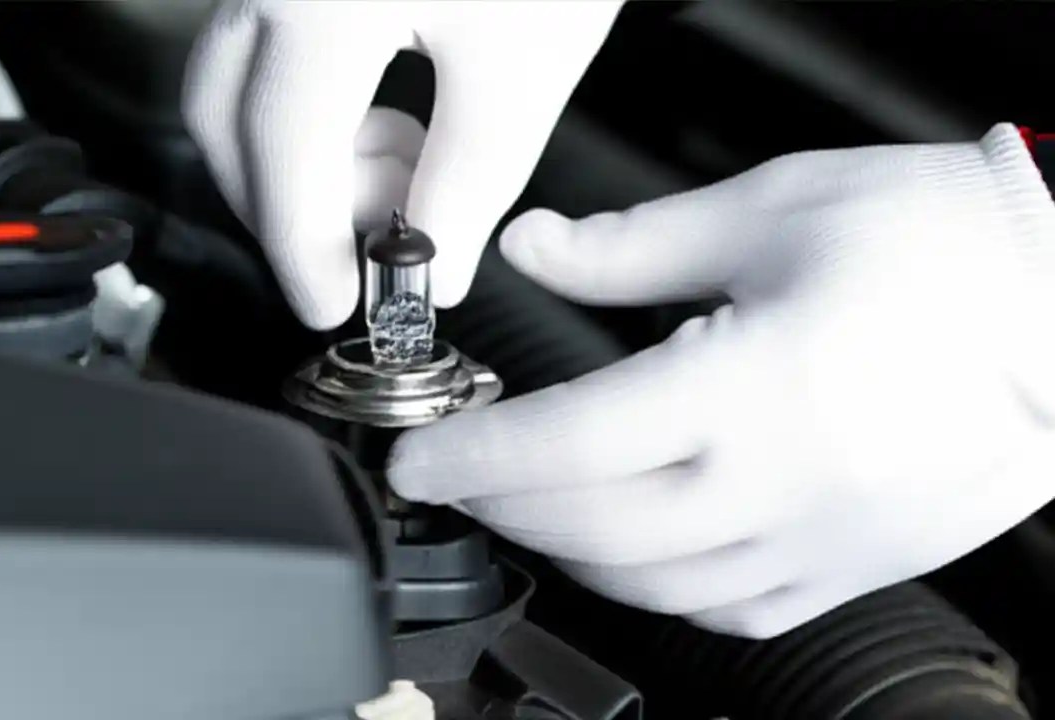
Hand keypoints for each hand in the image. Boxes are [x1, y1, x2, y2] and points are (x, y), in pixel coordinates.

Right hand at [182, 0, 622, 328]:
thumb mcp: (524, 63)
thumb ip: (469, 179)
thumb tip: (431, 263)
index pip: (279, 156)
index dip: (301, 248)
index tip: (334, 301)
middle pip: (227, 125)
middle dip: (289, 206)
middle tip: (374, 244)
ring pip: (237, 87)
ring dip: (298, 156)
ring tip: (401, 163)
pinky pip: (264, 47)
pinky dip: (308, 103)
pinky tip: (382, 111)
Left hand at [389, 123, 1054, 637]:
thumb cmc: (943, 246)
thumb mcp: (771, 211)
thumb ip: (632, 247)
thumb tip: (535, 249)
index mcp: (754, 384)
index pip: (568, 445)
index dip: (474, 456)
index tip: (419, 458)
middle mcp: (783, 483)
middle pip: (590, 526)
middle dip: (499, 502)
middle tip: (457, 472)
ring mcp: (818, 540)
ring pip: (648, 584)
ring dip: (565, 546)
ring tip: (524, 502)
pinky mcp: (849, 566)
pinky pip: (724, 609)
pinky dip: (650, 587)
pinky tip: (627, 548)